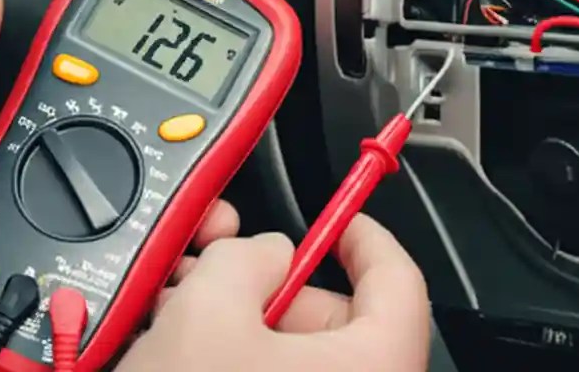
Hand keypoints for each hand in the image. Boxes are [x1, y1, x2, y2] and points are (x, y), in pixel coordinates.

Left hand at [0, 0, 239, 369]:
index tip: (200, 123)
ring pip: (138, 270)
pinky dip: (144, 317)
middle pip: (142, 212)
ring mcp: (47, 281)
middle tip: (215, 202)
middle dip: (192, 205)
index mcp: (23, 170)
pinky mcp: (43, 332)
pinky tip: (166, 301)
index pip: (108, 145)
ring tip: (203, 252)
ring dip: (179, 260)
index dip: (159, 136)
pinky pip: (106, 325)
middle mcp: (45, 225)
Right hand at [119, 214, 430, 371]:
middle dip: (271, 293)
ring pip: (297, 364)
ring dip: (241, 334)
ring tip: (180, 326)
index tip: (338, 221)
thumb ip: (248, 258)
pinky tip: (185, 364)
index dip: (363, 238)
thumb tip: (263, 254)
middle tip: (219, 281)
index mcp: (375, 366)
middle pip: (336, 324)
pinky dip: (236, 371)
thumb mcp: (207, 310)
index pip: (399, 282)